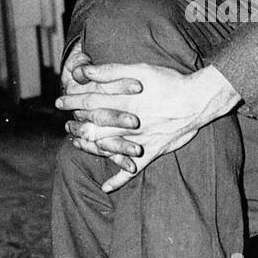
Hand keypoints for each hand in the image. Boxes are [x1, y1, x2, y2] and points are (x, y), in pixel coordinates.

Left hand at [57, 61, 239, 192]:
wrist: (197, 101)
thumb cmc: (169, 81)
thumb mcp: (139, 69)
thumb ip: (110, 71)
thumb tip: (84, 72)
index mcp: (122, 102)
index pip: (88, 103)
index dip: (71, 101)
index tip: (60, 101)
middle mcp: (126, 123)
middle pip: (92, 127)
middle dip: (75, 125)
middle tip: (65, 124)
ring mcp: (138, 141)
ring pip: (105, 148)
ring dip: (88, 147)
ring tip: (76, 143)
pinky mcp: (151, 152)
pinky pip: (132, 169)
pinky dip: (118, 180)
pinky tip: (106, 187)